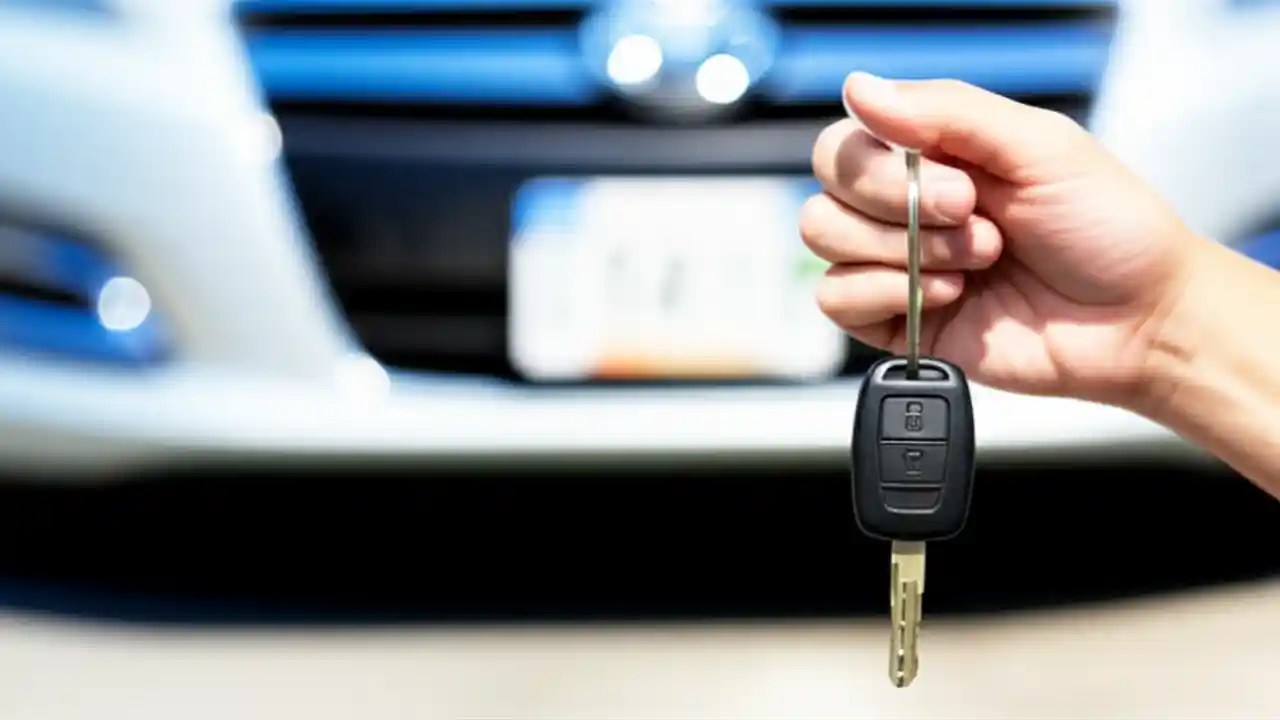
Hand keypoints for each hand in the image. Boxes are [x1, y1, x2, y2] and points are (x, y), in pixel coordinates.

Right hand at [803, 73, 1202, 408]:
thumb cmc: (1108, 229)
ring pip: (825, 243)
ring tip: (973, 266)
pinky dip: (887, 297)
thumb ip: (945, 111)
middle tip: (973, 224)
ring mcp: (898, 266)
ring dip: (904, 256)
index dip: (882, 169)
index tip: (960, 189)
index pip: (846, 144)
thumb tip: (859, 88)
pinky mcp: (896, 323)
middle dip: (900, 212)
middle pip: (826, 193)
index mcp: (935, 157)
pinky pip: (836, 302)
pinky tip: (949, 299)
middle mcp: (906, 208)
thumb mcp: (1040, 146)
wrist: (1139, 321)